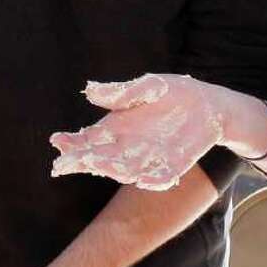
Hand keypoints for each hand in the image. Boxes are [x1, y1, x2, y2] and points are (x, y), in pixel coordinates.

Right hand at [50, 73, 226, 190]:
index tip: (57, 141)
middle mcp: (127, 147)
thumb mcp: (148, 86)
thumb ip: (122, 92)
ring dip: (111, 170)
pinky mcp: (172, 167)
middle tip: (66, 162)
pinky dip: (154, 180)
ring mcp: (149, 159)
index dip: (71, 143)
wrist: (209, 107)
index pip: (87, 139)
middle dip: (82, 161)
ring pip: (124, 171)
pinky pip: (160, 178)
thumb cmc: (172, 93)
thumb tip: (89, 90)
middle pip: (99, 159)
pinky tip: (146, 180)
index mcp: (116, 127)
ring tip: (97, 165)